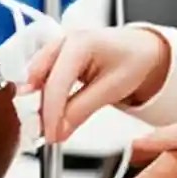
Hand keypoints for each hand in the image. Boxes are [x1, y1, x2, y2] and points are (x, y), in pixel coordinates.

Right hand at [24, 26, 169, 142]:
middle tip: (41, 133)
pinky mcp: (56, 59)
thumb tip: (58, 130)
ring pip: (35, 77)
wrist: (141, 50)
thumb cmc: (133, 60)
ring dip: (36, 103)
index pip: (56, 82)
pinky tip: (47, 114)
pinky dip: (41, 97)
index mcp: (79, 42)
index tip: (50, 135)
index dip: (50, 113)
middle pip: (37, 76)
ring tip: (45, 127)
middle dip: (35, 106)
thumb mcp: (112, 89)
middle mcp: (63, 41)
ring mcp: (57, 48)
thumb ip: (81, 110)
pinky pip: (40, 78)